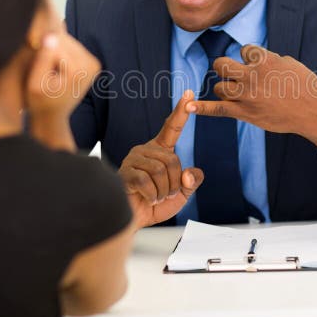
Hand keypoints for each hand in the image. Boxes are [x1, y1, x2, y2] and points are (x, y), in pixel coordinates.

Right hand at [26, 20, 100, 150]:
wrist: (52, 115)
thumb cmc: (40, 101)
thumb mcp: (34, 83)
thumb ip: (41, 59)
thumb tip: (50, 36)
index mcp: (79, 70)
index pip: (55, 42)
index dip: (41, 52)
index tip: (39, 70)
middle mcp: (92, 64)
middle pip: (64, 39)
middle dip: (49, 49)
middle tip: (45, 71)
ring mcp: (94, 63)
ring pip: (67, 41)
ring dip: (55, 51)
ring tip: (50, 71)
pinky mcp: (92, 62)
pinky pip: (71, 46)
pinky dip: (61, 53)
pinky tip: (57, 68)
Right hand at [119, 90, 203, 227]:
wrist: (134, 222)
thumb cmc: (154, 205)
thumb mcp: (181, 193)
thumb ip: (191, 181)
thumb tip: (189, 173)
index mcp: (160, 150)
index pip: (171, 128)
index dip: (181, 112)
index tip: (188, 94)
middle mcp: (146, 150)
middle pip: (172, 160)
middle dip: (175, 183)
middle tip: (167, 193)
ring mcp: (134, 160)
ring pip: (160, 170)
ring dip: (164, 190)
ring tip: (156, 197)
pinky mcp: (125, 172)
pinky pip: (146, 181)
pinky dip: (152, 195)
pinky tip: (147, 198)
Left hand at [187, 45, 316, 158]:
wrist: (314, 112)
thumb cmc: (305, 86)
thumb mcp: (288, 63)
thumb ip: (267, 59)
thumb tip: (251, 59)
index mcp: (264, 60)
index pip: (244, 50)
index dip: (250, 58)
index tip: (261, 67)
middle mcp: (252, 76)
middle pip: (222, 65)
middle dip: (225, 67)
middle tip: (235, 74)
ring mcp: (247, 95)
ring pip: (220, 86)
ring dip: (226, 87)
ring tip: (239, 92)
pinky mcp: (245, 113)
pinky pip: (218, 109)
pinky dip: (202, 108)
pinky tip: (188, 108)